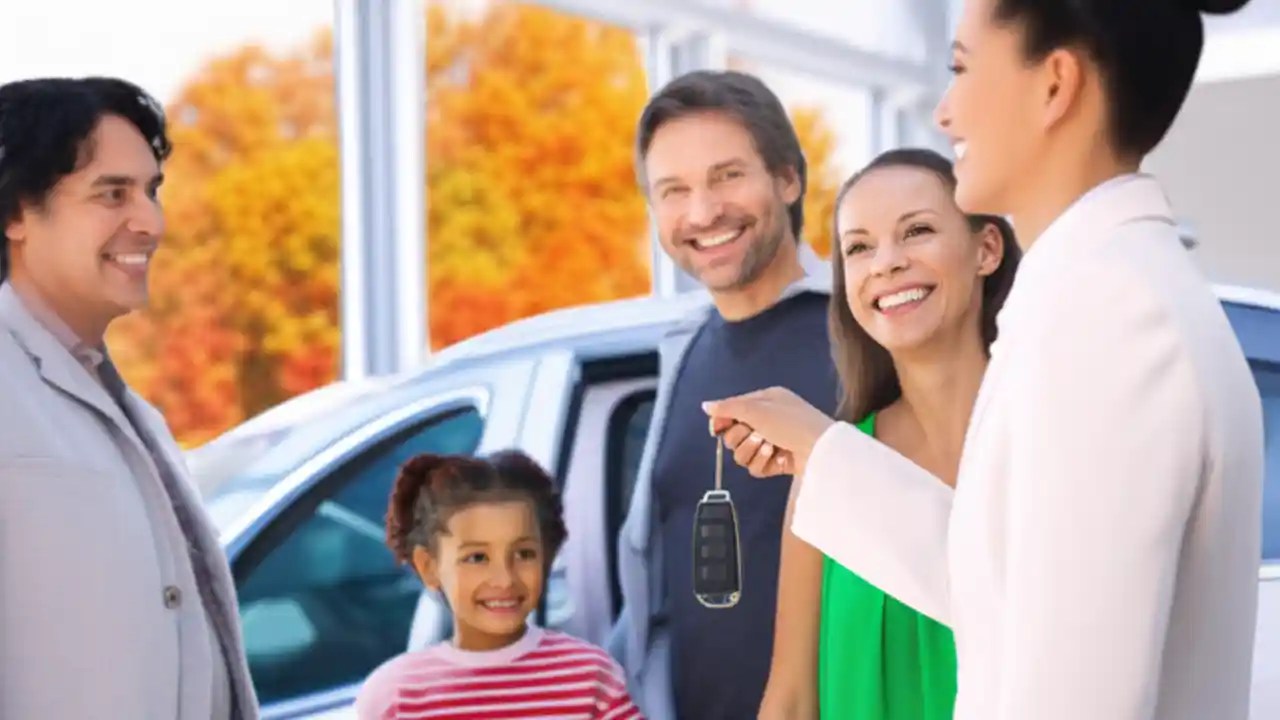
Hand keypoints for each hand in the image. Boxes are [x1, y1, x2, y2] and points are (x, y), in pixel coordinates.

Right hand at [703, 387, 835, 477]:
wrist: (822, 448)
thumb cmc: (792, 422)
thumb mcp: (756, 409)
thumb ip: (728, 407)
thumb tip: (705, 406)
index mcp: (763, 402)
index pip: (731, 411)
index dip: (721, 421)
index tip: (716, 429)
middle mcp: (766, 421)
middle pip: (732, 435)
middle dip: (740, 437)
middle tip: (756, 434)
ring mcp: (771, 443)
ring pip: (741, 454)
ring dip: (751, 450)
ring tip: (769, 446)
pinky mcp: (776, 463)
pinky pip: (755, 467)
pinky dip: (763, 463)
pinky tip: (776, 457)